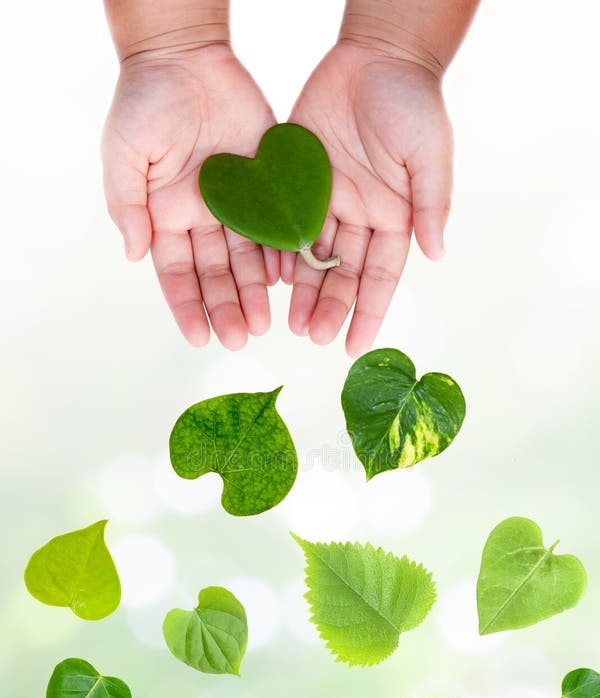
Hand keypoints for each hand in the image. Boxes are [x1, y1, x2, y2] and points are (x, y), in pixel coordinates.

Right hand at [101, 44, 277, 348]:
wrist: (186, 56)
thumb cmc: (145, 102)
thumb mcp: (124, 153)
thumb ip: (128, 204)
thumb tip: (133, 254)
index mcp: (166, 217)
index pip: (177, 274)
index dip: (187, 306)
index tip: (198, 338)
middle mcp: (202, 218)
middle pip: (216, 274)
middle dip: (227, 308)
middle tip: (242, 339)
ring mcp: (235, 203)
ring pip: (248, 259)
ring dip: (255, 292)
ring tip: (266, 323)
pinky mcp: (265, 183)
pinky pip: (275, 225)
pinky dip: (280, 253)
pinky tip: (286, 279)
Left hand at [284, 42, 452, 355]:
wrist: (377, 54)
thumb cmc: (413, 102)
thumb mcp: (430, 154)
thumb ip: (430, 204)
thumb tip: (436, 254)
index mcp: (393, 218)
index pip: (380, 277)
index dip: (369, 312)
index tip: (355, 345)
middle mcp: (360, 217)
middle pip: (343, 274)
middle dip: (330, 307)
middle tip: (312, 337)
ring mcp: (328, 200)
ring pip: (312, 256)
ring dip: (303, 290)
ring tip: (290, 321)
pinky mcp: (298, 179)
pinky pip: (285, 222)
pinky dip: (278, 250)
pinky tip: (270, 276)